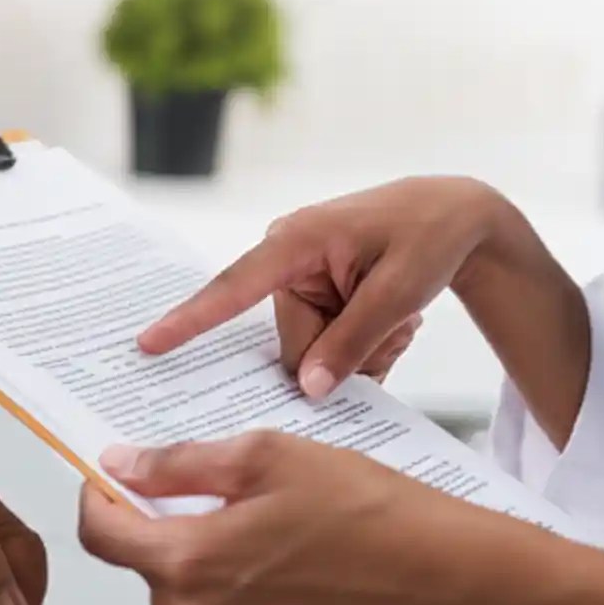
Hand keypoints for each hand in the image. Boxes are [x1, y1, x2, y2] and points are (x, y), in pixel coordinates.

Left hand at [78, 431, 603, 604]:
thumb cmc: (364, 511)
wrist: (433, 571)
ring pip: (184, 593)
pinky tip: (279, 560)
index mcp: (190, 561)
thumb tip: (124, 464)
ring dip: (203, 556)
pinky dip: (234, 590)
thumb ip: (180, 463)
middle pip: (146, 564)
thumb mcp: (264, 457)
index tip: (113, 477)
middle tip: (213, 489)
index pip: (102, 535)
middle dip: (165, 522)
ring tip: (263, 522)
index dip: (99, 498)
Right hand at [138, 176, 589, 444]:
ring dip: (358, 351)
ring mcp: (298, 277)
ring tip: (399, 320)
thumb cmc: (429, 237)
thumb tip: (306, 389)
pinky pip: (323, 345)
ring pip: (310, 353)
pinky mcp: (312, 291)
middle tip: (396, 332)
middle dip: (342, 355)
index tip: (148, 343)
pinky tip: (391, 321)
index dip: (190, 320)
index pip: (233, 287)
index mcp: (297, 241)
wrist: (455, 215)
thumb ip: (351, 341)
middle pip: (293, 346)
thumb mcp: (400, 293)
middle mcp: (286, 257)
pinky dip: (359, 346)